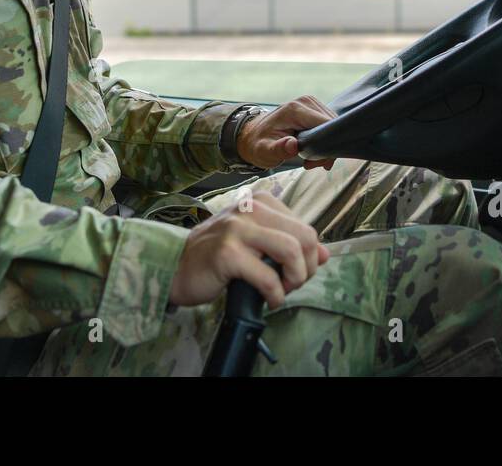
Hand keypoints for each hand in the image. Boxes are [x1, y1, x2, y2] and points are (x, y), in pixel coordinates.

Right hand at [168, 191, 328, 309]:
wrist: (176, 266)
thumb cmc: (217, 255)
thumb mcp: (257, 242)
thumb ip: (289, 243)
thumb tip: (325, 254)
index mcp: (261, 201)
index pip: (305, 227)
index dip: (309, 256)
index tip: (295, 272)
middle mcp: (250, 207)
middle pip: (304, 236)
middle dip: (307, 268)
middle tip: (291, 284)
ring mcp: (238, 228)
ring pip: (291, 250)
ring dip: (295, 279)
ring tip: (282, 291)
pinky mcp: (228, 253)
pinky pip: (268, 277)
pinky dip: (276, 294)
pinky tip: (269, 300)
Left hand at [238, 95, 337, 170]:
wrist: (255, 134)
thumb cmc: (260, 143)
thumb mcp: (264, 151)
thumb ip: (278, 149)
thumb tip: (293, 146)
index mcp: (295, 109)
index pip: (326, 126)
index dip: (326, 145)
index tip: (314, 162)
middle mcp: (306, 102)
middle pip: (332, 126)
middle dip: (325, 148)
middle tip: (310, 163)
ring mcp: (312, 103)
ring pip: (333, 126)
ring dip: (325, 145)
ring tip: (308, 157)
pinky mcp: (315, 108)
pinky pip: (329, 125)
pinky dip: (324, 140)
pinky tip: (312, 149)